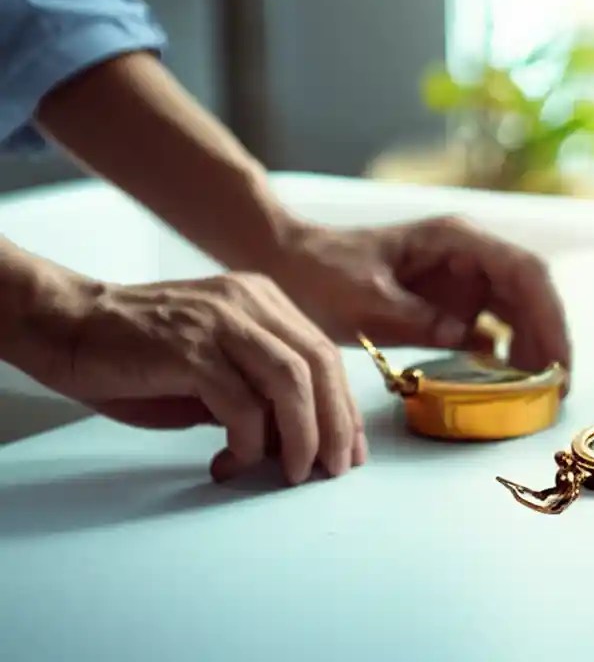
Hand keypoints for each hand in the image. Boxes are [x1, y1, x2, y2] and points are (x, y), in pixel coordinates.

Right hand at [30, 272, 365, 485]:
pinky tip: (235, 460)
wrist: (64, 326)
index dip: (344, 407)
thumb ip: (256, 390)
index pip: (323, 354)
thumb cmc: (137, 354)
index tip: (350, 450)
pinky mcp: (188, 348)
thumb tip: (297, 439)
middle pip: (320, 364)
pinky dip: (248, 439)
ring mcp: (219, 321)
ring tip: (295, 473)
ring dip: (302, 434)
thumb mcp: (213, 367)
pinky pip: (240, 401)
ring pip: (291, 381)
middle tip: (332, 470)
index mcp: (262, 300)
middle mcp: (248, 302)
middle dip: (336, 424)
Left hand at [260, 216, 571, 389]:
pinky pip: (495, 330)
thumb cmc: (319, 271)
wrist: (287, 266)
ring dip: (534, 351)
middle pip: (532, 294)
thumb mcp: (362, 297)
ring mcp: (465, 280)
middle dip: (550, 340)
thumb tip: (471, 339)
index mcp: (456, 239)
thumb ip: (414, 316)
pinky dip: (508, 358)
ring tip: (538, 395)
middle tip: (556, 391)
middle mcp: (471, 255)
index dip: (549, 316)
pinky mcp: (454, 305)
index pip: (524, 271)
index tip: (558, 360)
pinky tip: (509, 387)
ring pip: (521, 314)